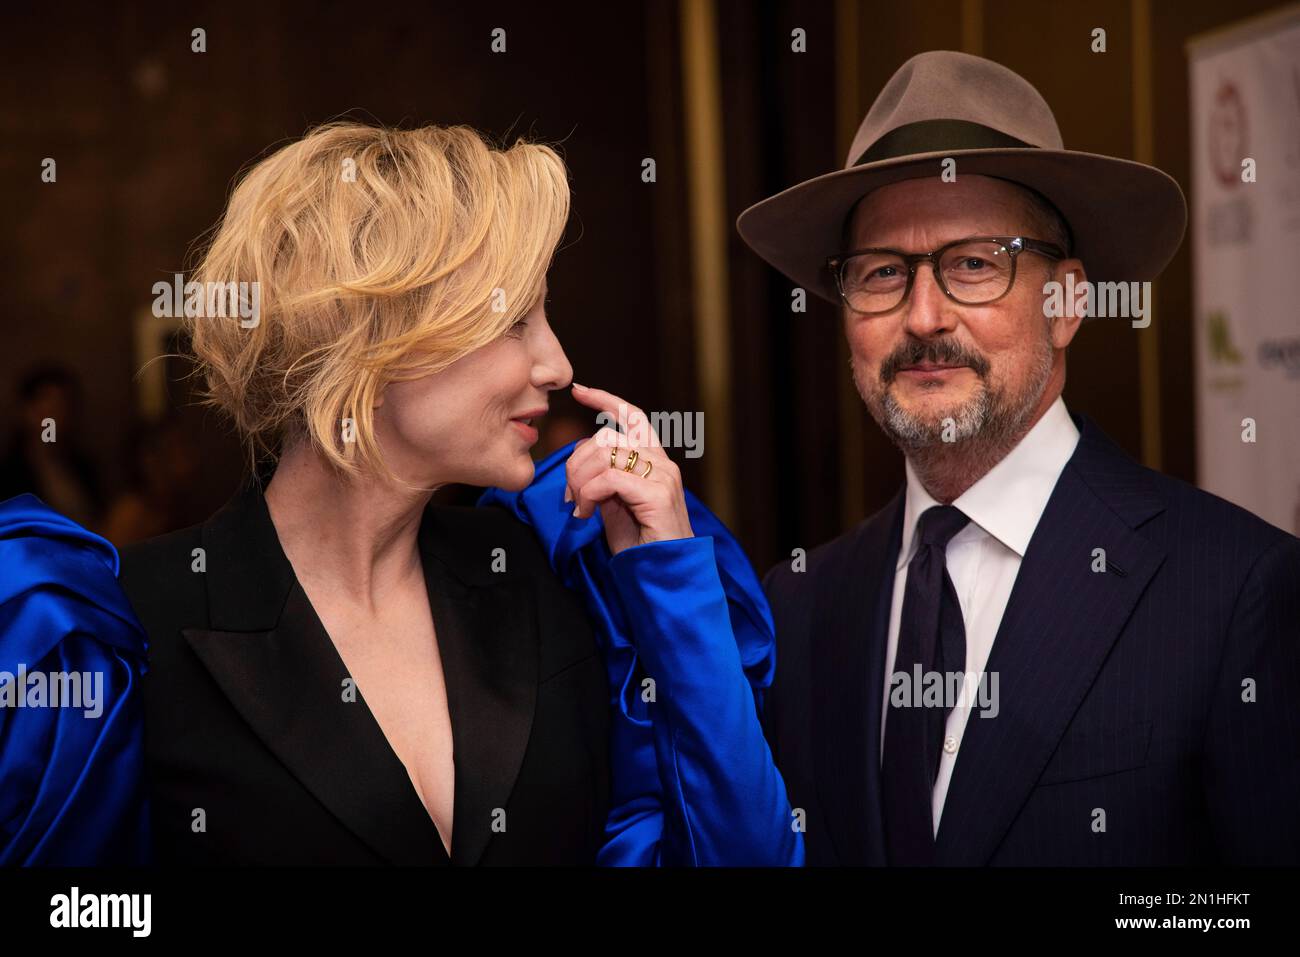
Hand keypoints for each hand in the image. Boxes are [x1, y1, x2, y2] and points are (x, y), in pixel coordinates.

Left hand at [564, 383, 693, 555]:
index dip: (605, 399)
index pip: (631, 416)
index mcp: (654, 461)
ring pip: (604, 453)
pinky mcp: (657, 493)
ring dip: (579, 480)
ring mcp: (662, 476)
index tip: (579, 390)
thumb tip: (578, 464)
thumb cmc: (640, 544)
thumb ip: (603, 479)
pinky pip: (608, 478)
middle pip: (605, 437)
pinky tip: (586, 514)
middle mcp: (662, 463)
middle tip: (569, 495)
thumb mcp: (615, 504)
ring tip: (579, 507)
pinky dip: (588, 494)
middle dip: (576, 463)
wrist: (664, 576)